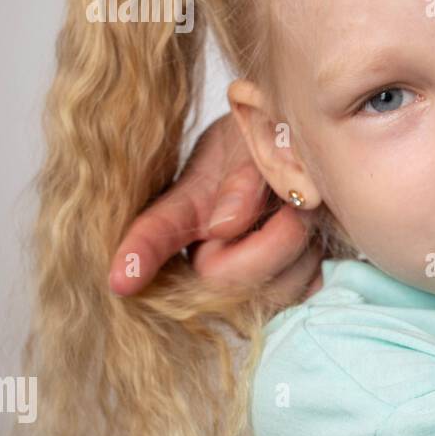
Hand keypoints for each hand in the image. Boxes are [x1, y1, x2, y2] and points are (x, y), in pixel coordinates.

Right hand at [107, 113, 323, 302]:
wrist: (297, 155)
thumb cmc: (263, 142)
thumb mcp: (251, 142)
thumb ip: (240, 179)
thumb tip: (224, 226)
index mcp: (186, 207)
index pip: (155, 231)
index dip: (138, 254)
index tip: (121, 279)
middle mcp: (202, 251)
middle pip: (223, 279)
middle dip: (273, 243)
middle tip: (297, 205)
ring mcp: (237, 280)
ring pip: (269, 291)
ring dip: (301, 249)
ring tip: (301, 212)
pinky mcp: (274, 293)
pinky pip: (299, 293)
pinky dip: (313, 262)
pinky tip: (307, 239)